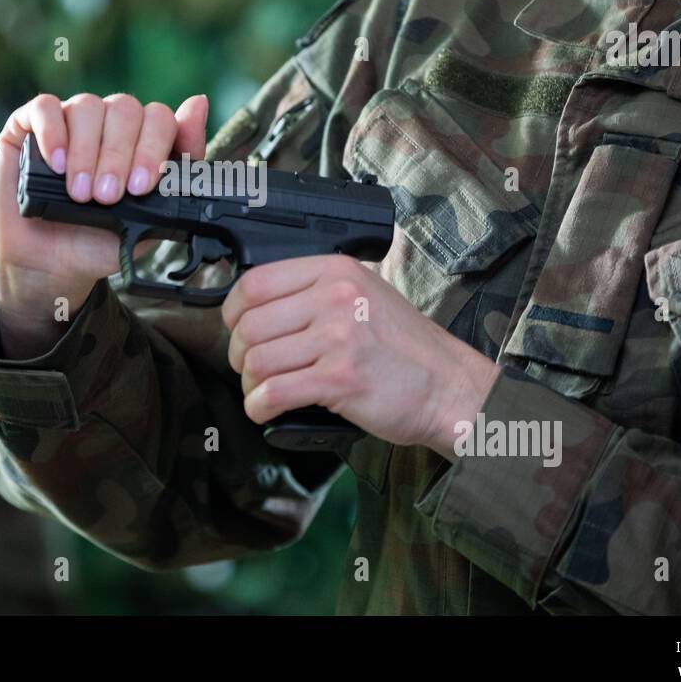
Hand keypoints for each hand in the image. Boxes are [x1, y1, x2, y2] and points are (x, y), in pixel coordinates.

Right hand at [0, 90, 207, 357]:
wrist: (49, 265)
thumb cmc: (101, 240)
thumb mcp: (148, 220)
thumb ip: (179, 171)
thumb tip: (200, 103)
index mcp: (142, 140)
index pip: (160, 118)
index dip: (155, 147)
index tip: (144, 186)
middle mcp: (109, 123)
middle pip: (126, 110)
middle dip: (119, 156)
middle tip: (108, 197)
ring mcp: (70, 120)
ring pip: (88, 107)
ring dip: (87, 152)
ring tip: (80, 193)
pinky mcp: (30, 126)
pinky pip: (44, 108)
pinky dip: (53, 133)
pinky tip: (57, 163)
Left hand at [221, 254, 500, 454]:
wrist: (447, 385)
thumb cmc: (405, 347)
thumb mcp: (362, 295)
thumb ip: (314, 292)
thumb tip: (256, 308)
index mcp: (334, 271)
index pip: (256, 282)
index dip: (233, 311)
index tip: (236, 329)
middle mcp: (333, 298)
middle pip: (250, 325)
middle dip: (239, 355)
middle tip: (251, 369)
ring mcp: (337, 338)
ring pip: (258, 361)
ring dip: (250, 385)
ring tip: (263, 392)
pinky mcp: (340, 379)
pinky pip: (275, 393)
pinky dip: (259, 407)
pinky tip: (266, 410)